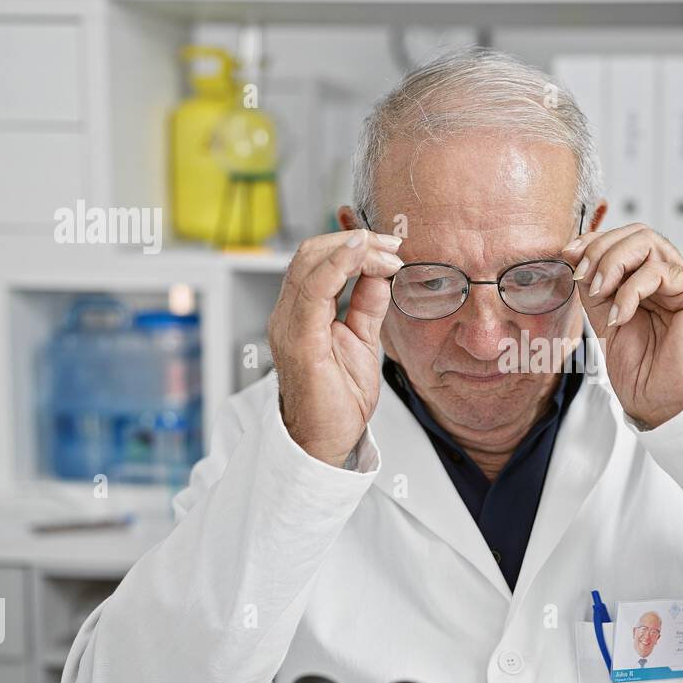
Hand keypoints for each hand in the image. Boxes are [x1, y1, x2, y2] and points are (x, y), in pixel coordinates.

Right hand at [268, 229, 403, 465]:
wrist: (324, 442)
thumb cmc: (339, 398)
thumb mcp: (363, 341)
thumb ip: (367, 307)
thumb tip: (381, 275)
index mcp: (302, 312)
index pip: (320, 259)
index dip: (355, 243)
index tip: (392, 245)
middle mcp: (289, 313)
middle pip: (313, 252)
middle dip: (357, 240)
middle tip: (394, 244)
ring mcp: (289, 324)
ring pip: (311, 262)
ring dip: (355, 248)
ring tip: (389, 252)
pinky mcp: (299, 340)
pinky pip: (313, 290)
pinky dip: (338, 265)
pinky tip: (360, 253)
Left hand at [562, 224, 682, 427]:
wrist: (657, 401)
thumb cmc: (638, 367)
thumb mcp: (604, 317)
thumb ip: (594, 285)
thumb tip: (573, 252)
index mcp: (647, 278)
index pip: (624, 239)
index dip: (595, 240)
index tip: (568, 254)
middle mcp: (668, 275)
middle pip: (637, 233)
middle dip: (602, 249)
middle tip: (584, 277)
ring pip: (648, 242)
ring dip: (613, 263)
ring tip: (600, 293)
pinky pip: (660, 272)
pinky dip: (631, 290)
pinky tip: (620, 316)